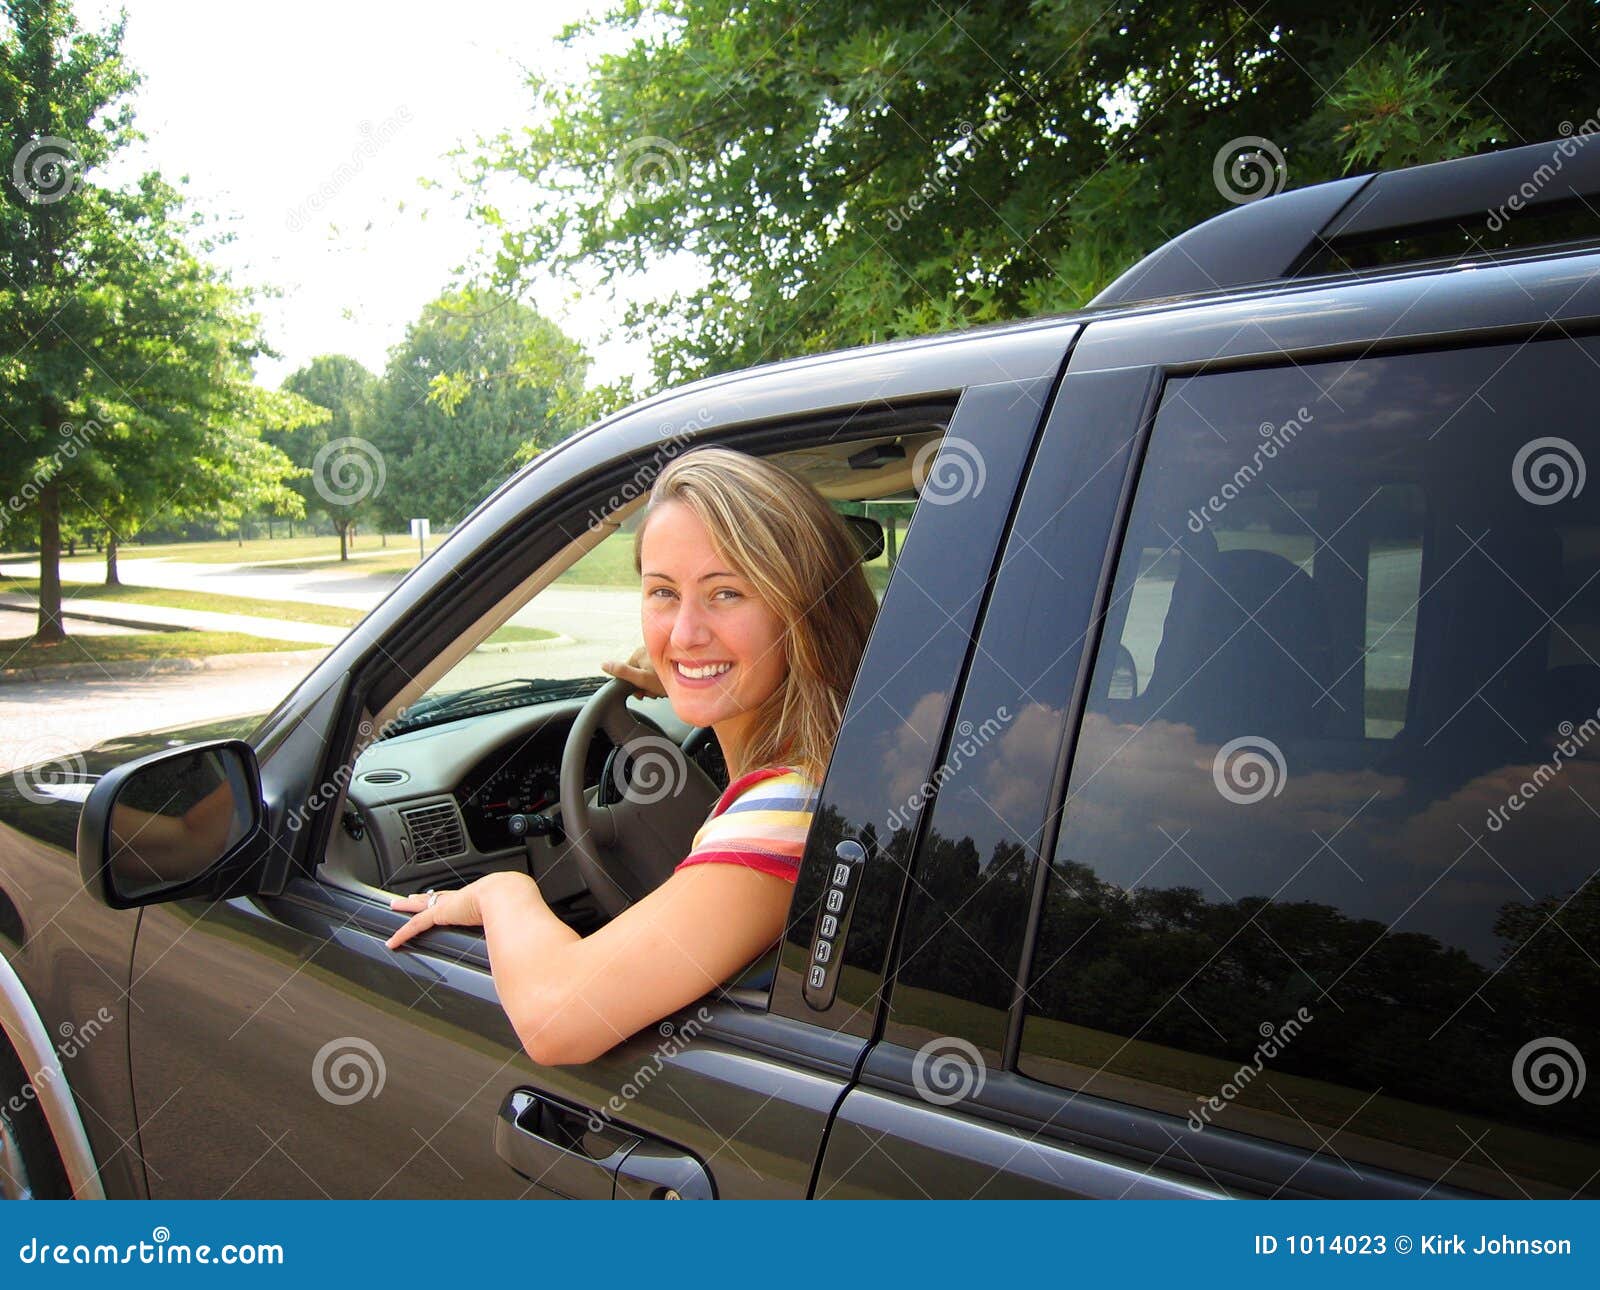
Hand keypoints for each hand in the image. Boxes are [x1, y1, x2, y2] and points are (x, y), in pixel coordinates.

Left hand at [386, 871, 532, 950]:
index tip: (447, 898)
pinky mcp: (441, 914)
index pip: (461, 898)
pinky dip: (404, 934)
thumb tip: (534, 936)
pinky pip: (417, 925)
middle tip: (411, 898)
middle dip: (424, 897)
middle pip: (438, 896)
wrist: (510, 895)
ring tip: (396, 905)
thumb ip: (520, 925)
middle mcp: (462, 897)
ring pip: (423, 905)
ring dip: (408, 906)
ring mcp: (449, 904)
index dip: (452, 898)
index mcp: (480, 896)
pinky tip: (393, 941)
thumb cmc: (518, 901)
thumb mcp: (518, 913)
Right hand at [600, 644, 665, 697]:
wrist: (694, 678)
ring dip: (654, 683)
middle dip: (645, 684)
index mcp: (638, 653)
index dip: (633, 685)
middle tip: (655, 691)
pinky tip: (669, 683)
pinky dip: (662, 679)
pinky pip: (659, 671)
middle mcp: (647, 650)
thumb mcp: (642, 679)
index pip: (627, 672)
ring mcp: (658, 653)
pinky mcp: (667, 658)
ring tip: (664, 687)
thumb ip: (623, 672)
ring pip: (649, 673)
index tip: (642, 692)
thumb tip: (603, 665)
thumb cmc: (666, 680)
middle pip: (638, 672)